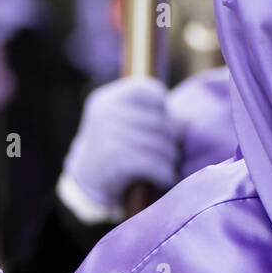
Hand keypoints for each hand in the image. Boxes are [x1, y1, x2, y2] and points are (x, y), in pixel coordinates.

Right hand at [60, 77, 178, 217]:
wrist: (84, 181)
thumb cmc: (111, 149)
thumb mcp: (123, 124)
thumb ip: (150, 116)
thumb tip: (187, 121)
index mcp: (107, 99)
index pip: (148, 91)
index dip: (163, 107)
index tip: (162, 125)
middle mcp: (106, 113)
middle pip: (157, 120)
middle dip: (170, 139)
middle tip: (173, 152)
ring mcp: (108, 135)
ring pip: (157, 143)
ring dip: (169, 158)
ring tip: (170, 166)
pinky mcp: (114, 159)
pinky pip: (151, 163)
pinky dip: (164, 173)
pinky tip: (166, 178)